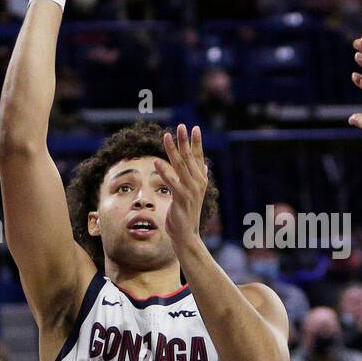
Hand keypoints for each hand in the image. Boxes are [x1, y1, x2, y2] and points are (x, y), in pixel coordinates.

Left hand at [154, 124, 208, 249]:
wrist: (187, 234)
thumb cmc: (187, 213)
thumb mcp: (193, 193)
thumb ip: (198, 177)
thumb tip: (204, 165)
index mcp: (200, 180)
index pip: (198, 157)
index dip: (196, 142)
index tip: (194, 127)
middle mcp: (197, 183)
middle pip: (190, 157)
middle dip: (184, 141)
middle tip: (181, 126)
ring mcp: (190, 190)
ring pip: (180, 166)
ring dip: (173, 150)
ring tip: (165, 136)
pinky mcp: (181, 198)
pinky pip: (172, 182)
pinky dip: (164, 171)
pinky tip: (156, 161)